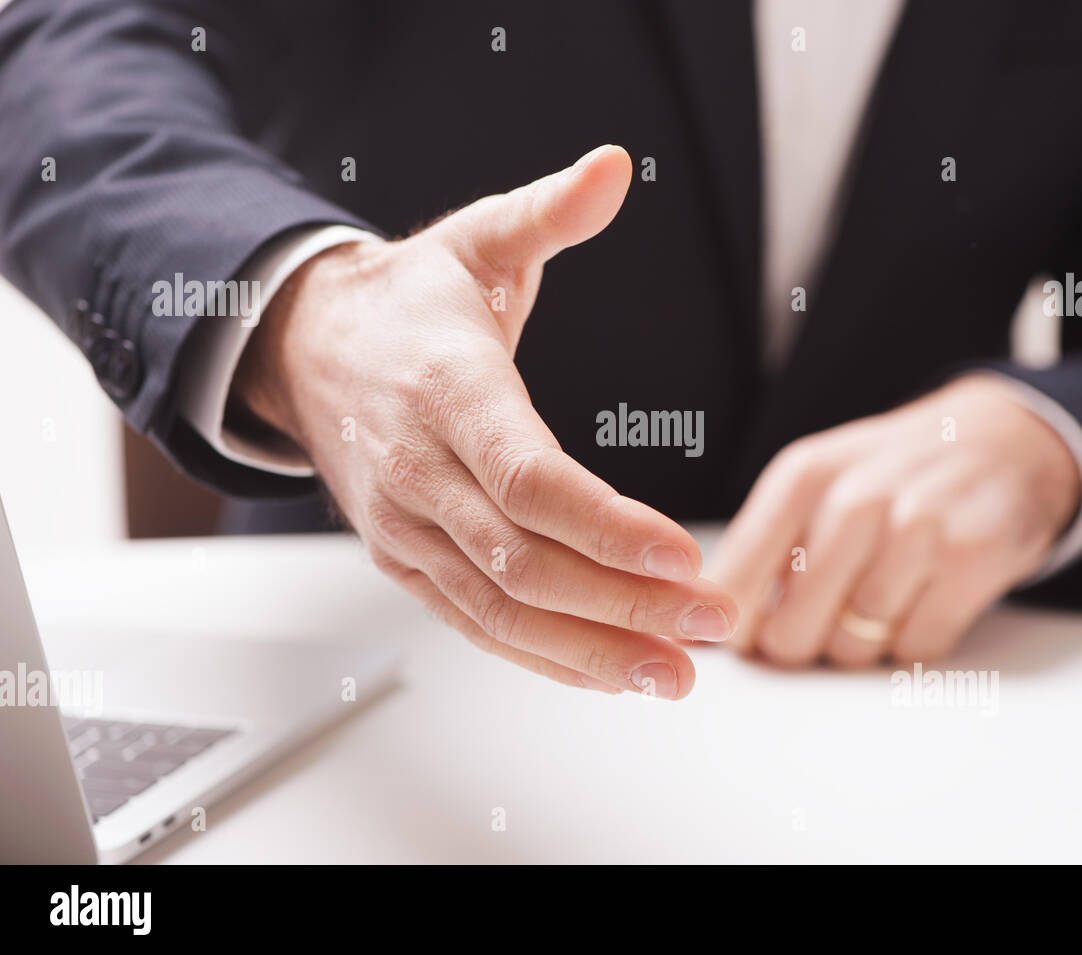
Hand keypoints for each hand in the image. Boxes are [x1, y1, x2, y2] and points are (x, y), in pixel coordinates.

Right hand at [231, 145, 736, 698]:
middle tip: (714, 623)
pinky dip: (545, 656)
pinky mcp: (406, 563)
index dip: (606, 527)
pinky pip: (477, 624)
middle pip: (526, 560)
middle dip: (626, 603)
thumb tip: (611, 167)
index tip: (685, 558)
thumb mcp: (475, 242)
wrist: (302, 353)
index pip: (528, 478)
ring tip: (675, 674)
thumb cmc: (406, 303)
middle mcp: (418, 473)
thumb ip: (545, 213)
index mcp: (445, 392)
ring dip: (593, 649)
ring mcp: (407, 529)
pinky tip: (610, 671)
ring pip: (502, 610)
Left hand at [707, 376, 1080, 666]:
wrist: (1005, 441)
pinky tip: (925, 599)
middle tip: (829, 616)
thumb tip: (695, 633)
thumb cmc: (893, 477)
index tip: (746, 638)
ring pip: (853, 648)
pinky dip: (915, 642)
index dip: (734, 631)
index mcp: (800, 479)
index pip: (732, 588)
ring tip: (882, 598)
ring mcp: (916, 529)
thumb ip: (757, 551)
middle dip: (804, 643)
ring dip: (864, 643)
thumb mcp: (815, 486)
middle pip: (789, 635)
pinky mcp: (971, 560)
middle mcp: (853, 500)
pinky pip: (915, 649)